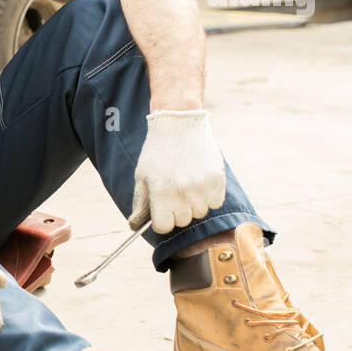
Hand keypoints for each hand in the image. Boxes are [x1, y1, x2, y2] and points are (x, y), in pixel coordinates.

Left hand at [128, 109, 225, 233]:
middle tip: (175, 192)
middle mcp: (181, 192)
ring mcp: (201, 187)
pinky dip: (209, 196)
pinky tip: (200, 180)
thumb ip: (140, 203)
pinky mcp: (217, 180)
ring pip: (200, 212)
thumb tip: (135, 226)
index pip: (164, 226)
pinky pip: (215, 203)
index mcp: (160, 192)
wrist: (180, 124)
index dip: (162, 220)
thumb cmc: (158, 152)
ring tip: (187, 183)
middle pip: (183, 221)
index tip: (163, 212)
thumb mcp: (142, 176)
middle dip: (177, 211)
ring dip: (194, 203)